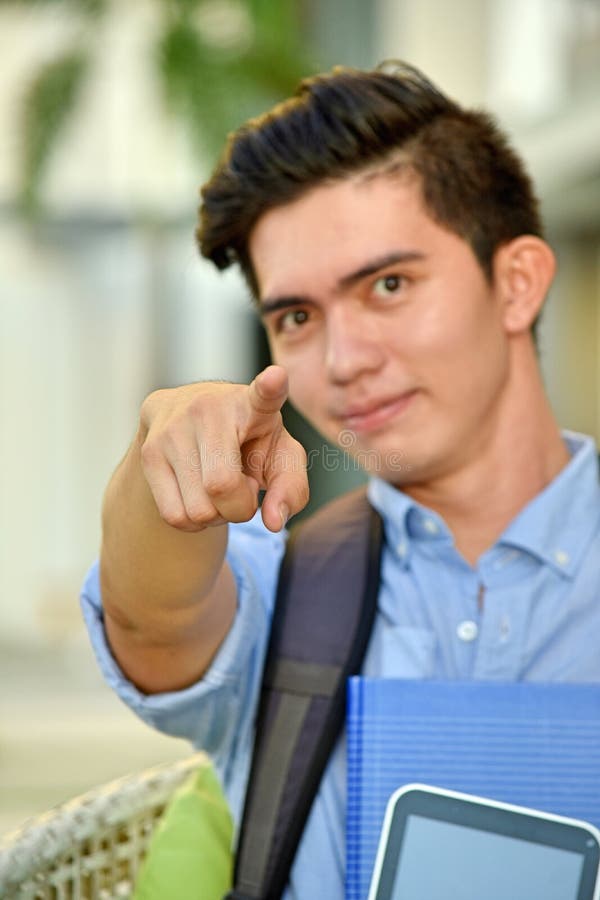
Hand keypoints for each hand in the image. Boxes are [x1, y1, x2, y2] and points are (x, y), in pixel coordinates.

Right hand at [138, 365, 307, 532]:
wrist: (189, 422)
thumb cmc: (248, 441)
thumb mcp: (280, 458)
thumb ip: (291, 490)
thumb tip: (273, 521)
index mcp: (252, 403)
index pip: (263, 394)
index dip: (270, 387)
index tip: (276, 378)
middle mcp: (208, 408)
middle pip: (223, 487)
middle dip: (240, 507)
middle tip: (243, 487)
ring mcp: (172, 428)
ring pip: (197, 509)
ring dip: (215, 516)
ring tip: (218, 488)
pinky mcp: (148, 452)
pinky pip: (174, 516)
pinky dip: (193, 522)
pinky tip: (198, 496)